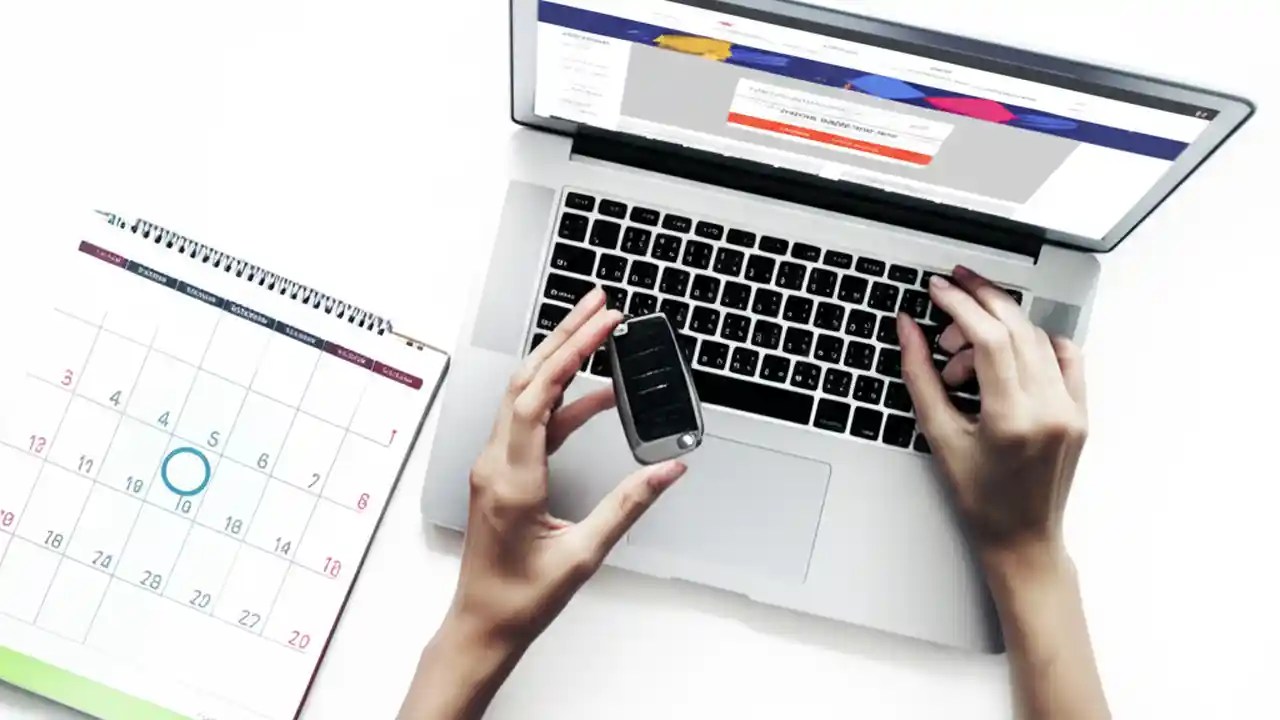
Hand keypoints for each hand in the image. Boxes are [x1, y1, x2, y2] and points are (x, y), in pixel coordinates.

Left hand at [451, 288, 686, 643]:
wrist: (482, 624)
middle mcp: (496, 464)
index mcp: (512, 480)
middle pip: (527, 380)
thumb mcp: (584, 554)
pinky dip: (561, 399)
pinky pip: (530, 422)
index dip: (570, 353)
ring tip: (596, 332)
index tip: (601, 324)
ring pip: (525, 395)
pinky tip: (594, 395)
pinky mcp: (501, 473)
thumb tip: (667, 471)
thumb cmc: (520, 598)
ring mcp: (494, 466)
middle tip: (598, 304)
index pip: (538, 397)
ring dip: (559, 360)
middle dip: (564, 336)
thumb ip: (628, 506)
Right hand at [899, 268, 1108, 718]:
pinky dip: (1037, 343)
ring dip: (999, 328)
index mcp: (1013, 419)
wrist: (1022, 537)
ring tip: (964, 352)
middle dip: (979, 301)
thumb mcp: (939, 436)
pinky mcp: (1082, 411)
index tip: (938, 289)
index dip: (960, 304)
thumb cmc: (980, 500)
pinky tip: (1010, 352)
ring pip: (1038, 337)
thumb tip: (910, 329)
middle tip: (951, 291)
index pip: (990, 337)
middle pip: (1017, 328)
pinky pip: (1067, 356)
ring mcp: (1071, 410)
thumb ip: (921, 377)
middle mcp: (1050, 410)